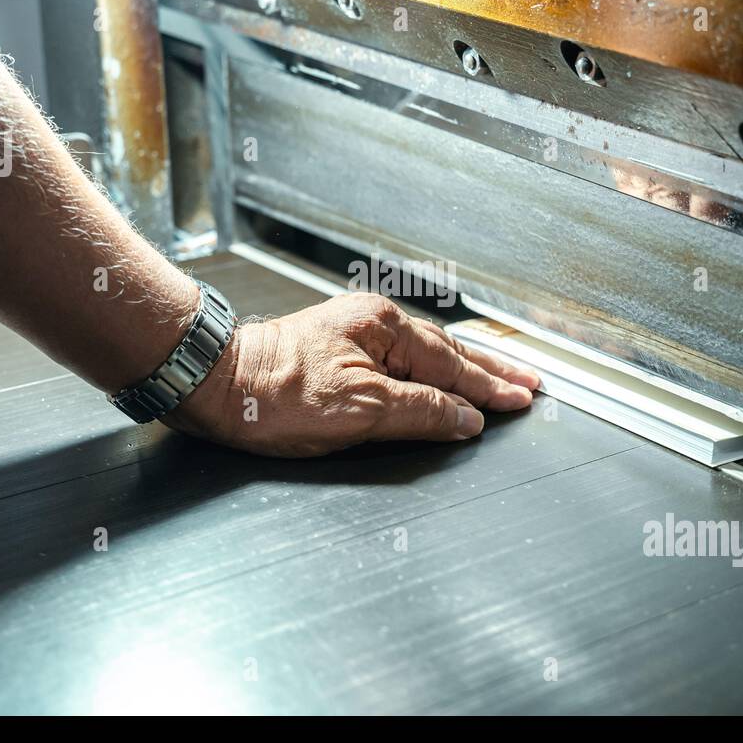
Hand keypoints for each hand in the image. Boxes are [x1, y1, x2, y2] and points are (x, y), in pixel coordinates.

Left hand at [163, 293, 539, 456]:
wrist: (214, 387)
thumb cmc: (276, 397)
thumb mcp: (362, 410)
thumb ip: (423, 411)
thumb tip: (467, 417)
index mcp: (383, 328)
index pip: (452, 364)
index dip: (490, 388)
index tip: (523, 399)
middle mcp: (371, 324)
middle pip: (445, 352)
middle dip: (489, 371)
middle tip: (528, 383)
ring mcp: (353, 337)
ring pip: (424, 355)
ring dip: (463, 370)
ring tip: (497, 379)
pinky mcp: (335, 355)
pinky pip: (399, 362)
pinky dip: (429, 373)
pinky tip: (436, 378)